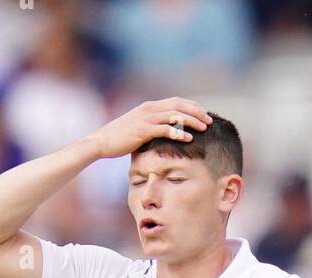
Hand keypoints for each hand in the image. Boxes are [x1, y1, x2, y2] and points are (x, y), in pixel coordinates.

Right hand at [92, 99, 211, 159]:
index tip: (204, 113)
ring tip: (204, 128)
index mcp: (149, 107)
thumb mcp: (137, 128)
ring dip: (192, 121)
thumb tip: (162, 133)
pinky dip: (178, 133)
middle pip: (179, 106)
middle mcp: (150, 109)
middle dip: (196, 112)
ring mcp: (146, 118)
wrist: (102, 141)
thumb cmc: (119, 138)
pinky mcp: (143, 130)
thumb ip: (151, 126)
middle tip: (209, 120)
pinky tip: (188, 138)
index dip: (191, 106)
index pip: (175, 101)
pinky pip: (165, 129)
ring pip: (175, 115)